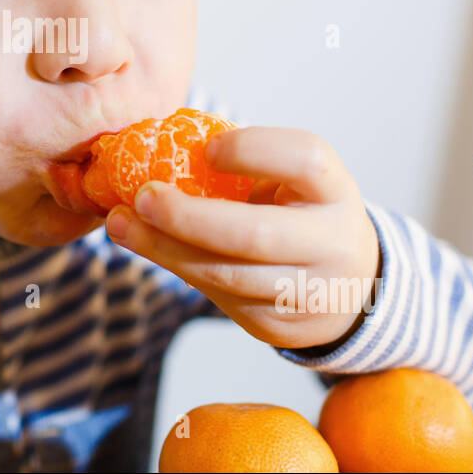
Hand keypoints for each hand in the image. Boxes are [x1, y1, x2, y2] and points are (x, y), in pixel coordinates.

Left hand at [104, 127, 379, 349]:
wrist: (351, 286)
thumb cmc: (302, 212)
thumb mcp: (295, 182)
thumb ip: (250, 166)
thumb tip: (158, 148)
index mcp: (335, 190)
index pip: (305, 159)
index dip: (253, 149)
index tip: (207, 148)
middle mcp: (332, 244)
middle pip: (255, 233)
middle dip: (188, 217)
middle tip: (140, 197)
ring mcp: (308, 292)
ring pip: (227, 275)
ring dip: (164, 248)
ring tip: (121, 224)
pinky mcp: (278, 325)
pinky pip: (218, 296)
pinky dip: (176, 267)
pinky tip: (147, 245)